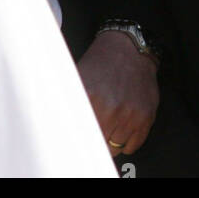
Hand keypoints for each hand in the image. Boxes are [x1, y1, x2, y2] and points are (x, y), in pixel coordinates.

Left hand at [76, 29, 159, 155]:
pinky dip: (126, 141)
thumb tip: (53, 128)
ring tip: (108, 124)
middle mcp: (111, 108)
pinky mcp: (146, 117)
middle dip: (93, 139)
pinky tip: (122, 126)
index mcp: (90, 97)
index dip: (78, 139)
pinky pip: (132, 147)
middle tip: (94, 127)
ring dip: (109, 140)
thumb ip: (66, 103)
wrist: (130, 48)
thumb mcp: (78, 77)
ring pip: (114, 149)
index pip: (80, 136)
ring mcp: (130, 114)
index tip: (76, 139)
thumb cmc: (101, 63)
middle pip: (96, 145)